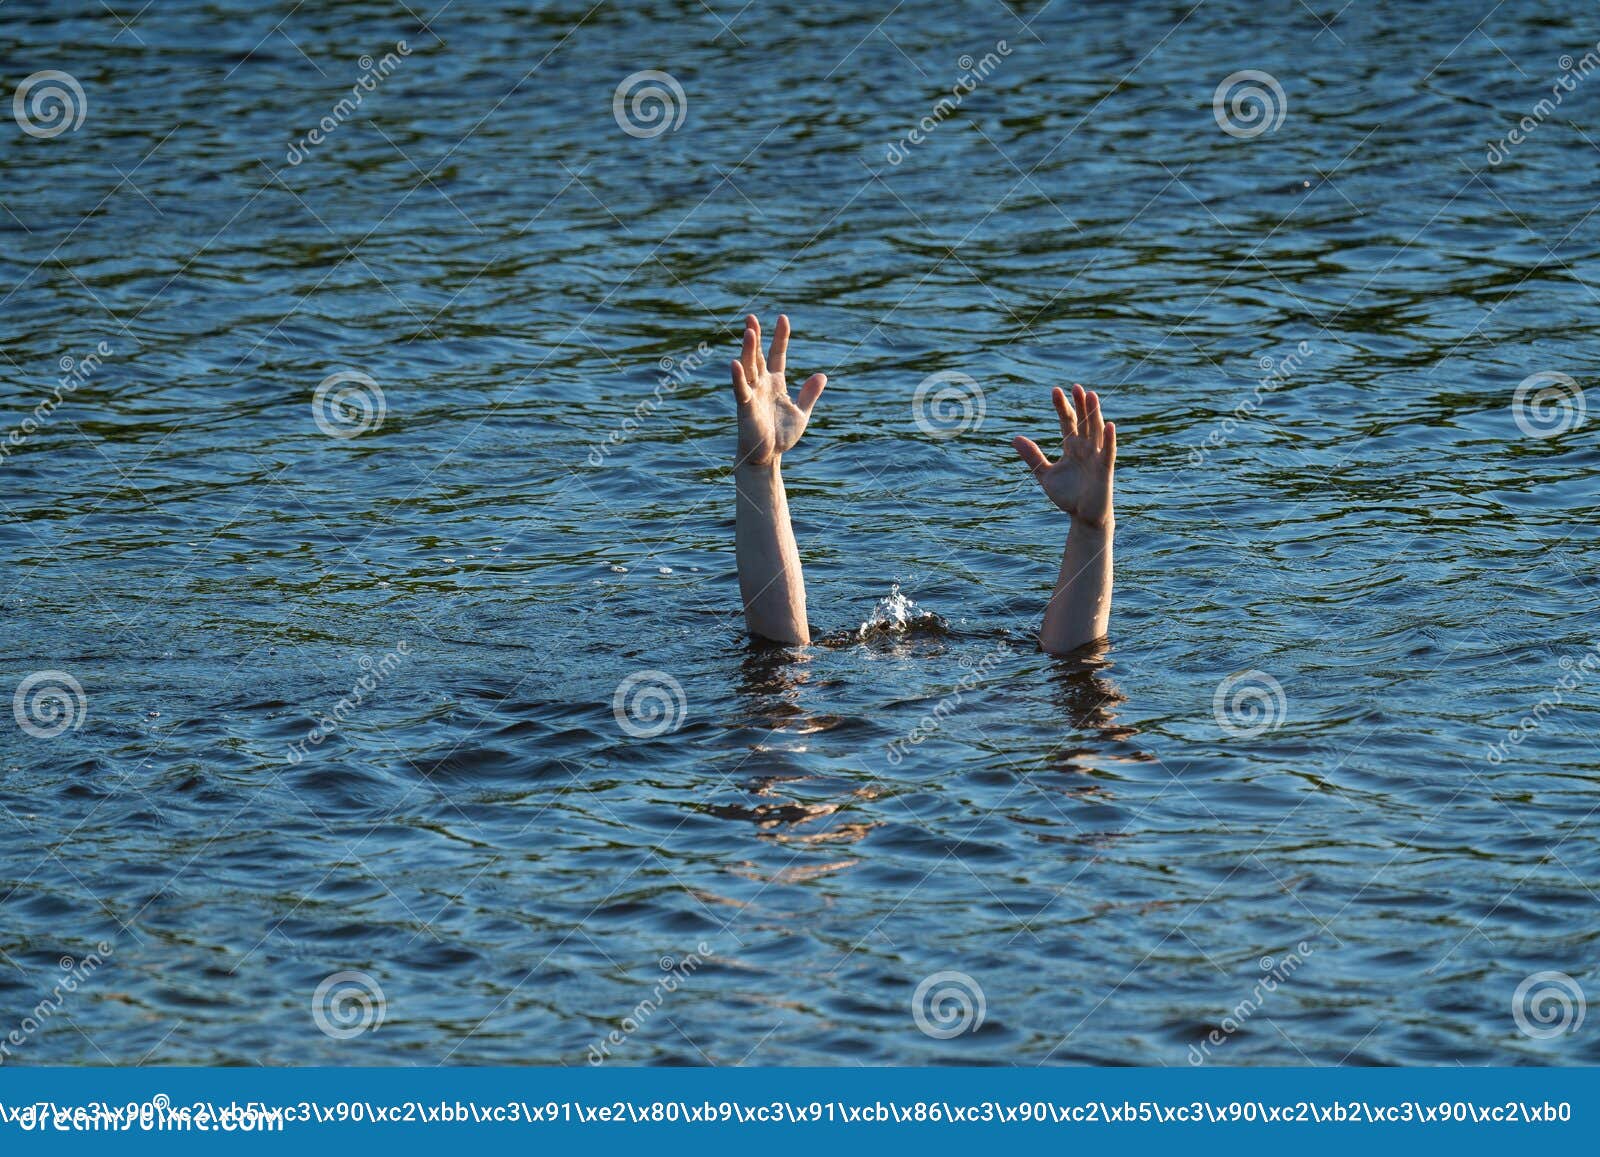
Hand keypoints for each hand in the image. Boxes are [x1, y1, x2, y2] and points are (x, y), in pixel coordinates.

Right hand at [732, 314, 826, 467]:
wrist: (767, 458)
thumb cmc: (781, 436)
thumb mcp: (801, 413)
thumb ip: (809, 394)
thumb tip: (822, 375)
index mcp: (775, 383)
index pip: (777, 354)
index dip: (780, 337)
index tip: (782, 318)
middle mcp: (761, 384)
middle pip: (757, 355)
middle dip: (754, 336)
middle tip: (751, 317)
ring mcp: (752, 394)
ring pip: (748, 367)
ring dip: (748, 349)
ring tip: (749, 330)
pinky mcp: (745, 407)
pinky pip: (740, 389)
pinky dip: (738, 377)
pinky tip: (735, 363)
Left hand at [1013, 384, 1115, 527]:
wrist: (1083, 518)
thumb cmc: (1067, 496)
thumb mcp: (1044, 474)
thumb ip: (1032, 456)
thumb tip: (1014, 438)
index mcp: (1072, 448)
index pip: (1067, 422)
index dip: (1062, 407)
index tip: (1055, 391)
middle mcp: (1086, 448)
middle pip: (1083, 422)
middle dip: (1080, 405)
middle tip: (1076, 386)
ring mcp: (1096, 457)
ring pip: (1096, 431)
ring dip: (1094, 414)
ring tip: (1091, 395)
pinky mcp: (1105, 470)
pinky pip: (1108, 452)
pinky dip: (1109, 439)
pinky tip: (1109, 425)